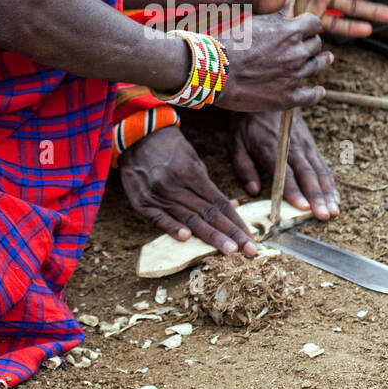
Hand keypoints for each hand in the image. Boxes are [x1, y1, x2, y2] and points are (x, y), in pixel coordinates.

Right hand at [119, 125, 256, 255]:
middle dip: (231, 234)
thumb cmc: (170, 149)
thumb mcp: (194, 161)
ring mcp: (159, 195)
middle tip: (249, 251)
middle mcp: (178, 186)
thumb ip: (209, 186)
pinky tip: (186, 238)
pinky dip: (172, 227)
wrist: (136, 136)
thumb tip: (232, 206)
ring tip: (229, 251)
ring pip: (189, 219)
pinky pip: (158, 218)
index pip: (220, 203)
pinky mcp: (142, 203)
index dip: (236, 222)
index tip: (251, 239)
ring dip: (210, 236)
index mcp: (193, 174)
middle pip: (209, 214)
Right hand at [219, 0, 332, 113]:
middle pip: (316, 45)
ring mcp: (293, 77)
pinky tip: (319, 90)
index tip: (309, 28)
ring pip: (316, 67)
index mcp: (290, 32)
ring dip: (320, 62)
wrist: (215, 72)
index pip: (314, 24)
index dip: (311, 25)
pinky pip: (311, 96)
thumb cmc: (232, 43)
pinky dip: (316, 92)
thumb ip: (280, 13)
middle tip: (309, 44)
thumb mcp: (256, 23)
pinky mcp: (287, 98)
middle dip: (312, 43)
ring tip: (325, 60)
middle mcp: (296, 54)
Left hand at [230, 109, 338, 220]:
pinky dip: (331, 183)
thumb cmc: (248, 123)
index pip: (284, 172)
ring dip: (328, 193)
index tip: (303, 207)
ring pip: (319, 171)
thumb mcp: (236, 142)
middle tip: (325, 215)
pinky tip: (335, 198)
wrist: (270, 95)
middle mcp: (291, 147)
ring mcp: (305, 145)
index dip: (294, 190)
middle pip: (307, 174)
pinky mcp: (312, 145)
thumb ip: (244, 167)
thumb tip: (254, 191)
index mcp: (270, 148)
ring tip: (334, 211)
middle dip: (317, 196)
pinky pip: (324, 166)